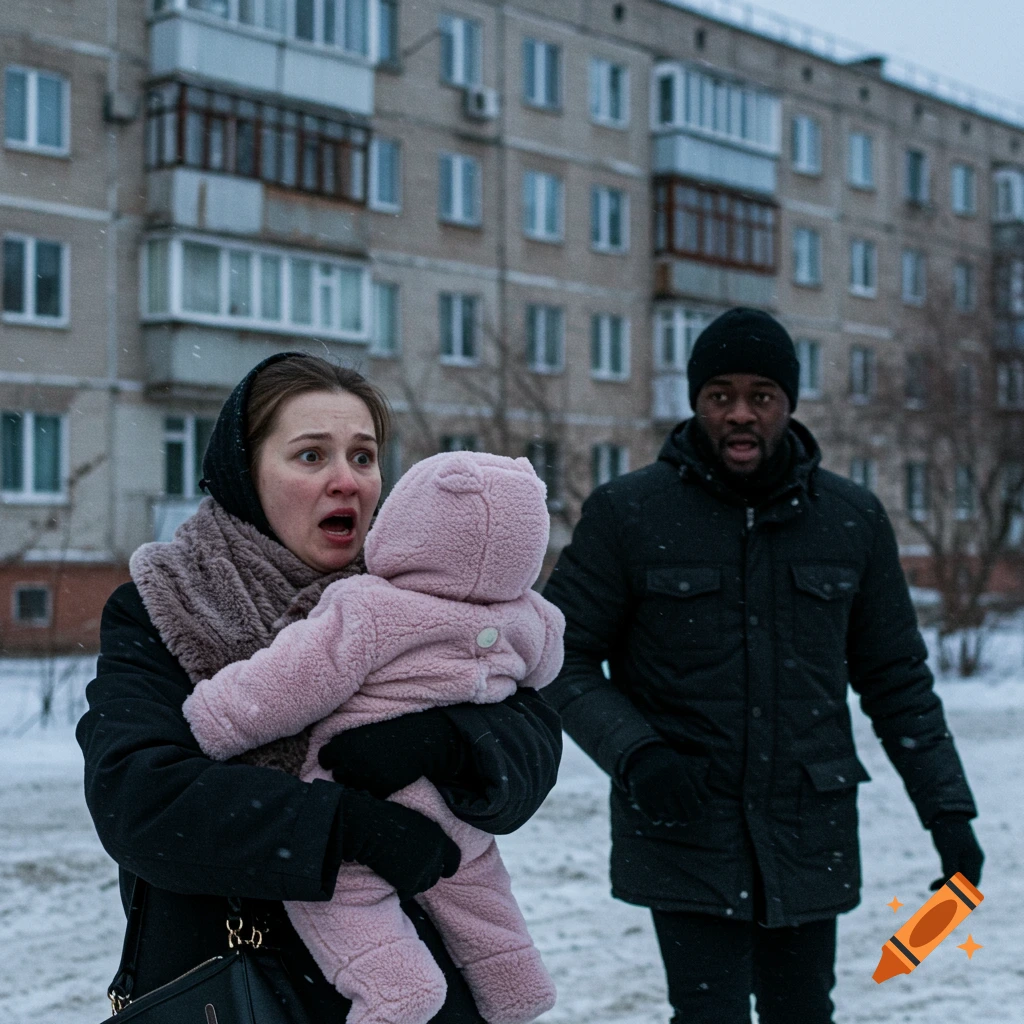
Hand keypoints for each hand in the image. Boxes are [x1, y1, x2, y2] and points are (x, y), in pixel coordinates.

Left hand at [319, 710, 465, 797]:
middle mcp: (351, 762)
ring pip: (352, 787)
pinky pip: (372, 794)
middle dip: (346, 771)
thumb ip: (347, 740)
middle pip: (338, 775)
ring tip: (371, 773)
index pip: (325, 758)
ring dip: (359, 782)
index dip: (332, 759)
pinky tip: (384, 778)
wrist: (421, 737)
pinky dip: (377, 789)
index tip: (338, 759)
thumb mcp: (366, 726)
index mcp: (344, 744)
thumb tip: (333, 753)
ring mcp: (366, 777)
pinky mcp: (381, 788)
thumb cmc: (394, 727)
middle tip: (359, 766)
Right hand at [337, 787, 460, 898]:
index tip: (446, 872)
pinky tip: (394, 885)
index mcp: (439, 837)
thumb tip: (426, 843)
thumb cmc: (389, 818)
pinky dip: (402, 892)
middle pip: (436, 875)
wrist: (373, 828)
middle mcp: (435, 855)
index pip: (455, 858)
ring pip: (423, 886)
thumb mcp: (416, 821)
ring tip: (403, 877)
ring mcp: (423, 870)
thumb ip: (426, 835)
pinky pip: (408, 894)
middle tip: (414, 873)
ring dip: (415, 884)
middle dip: (428, 876)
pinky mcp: (408, 883)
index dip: (450, 866)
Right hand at [623, 743, 709, 826]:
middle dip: (684, 819)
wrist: (643, 755)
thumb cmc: (672, 766)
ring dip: (669, 820)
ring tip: (672, 821)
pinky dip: (656, 819)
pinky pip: (650, 814)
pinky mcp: (637, 792)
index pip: (690, 799)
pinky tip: (659, 819)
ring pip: (665, 814)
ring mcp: (649, 786)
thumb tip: (707, 804)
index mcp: (677, 771)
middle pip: (678, 812)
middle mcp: (662, 779)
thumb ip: (699, 787)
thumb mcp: (687, 770)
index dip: (696, 812)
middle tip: (684, 820)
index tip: (698, 818)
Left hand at [928, 813, 983, 890]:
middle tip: (935, 894)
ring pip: (962, 878)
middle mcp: (975, 861)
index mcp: (975, 861)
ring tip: (932, 887)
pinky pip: (957, 872)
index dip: (959, 894)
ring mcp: (969, 857)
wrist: (945, 811)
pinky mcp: (961, 854)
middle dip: (954, 891)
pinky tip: (936, 881)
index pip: (971, 885)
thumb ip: (951, 870)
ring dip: (949, 885)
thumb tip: (951, 889)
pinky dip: (947, 878)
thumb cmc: (947, 830)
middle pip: (968, 883)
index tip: (942, 896)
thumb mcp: (947, 851)